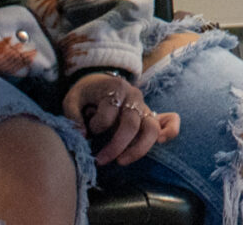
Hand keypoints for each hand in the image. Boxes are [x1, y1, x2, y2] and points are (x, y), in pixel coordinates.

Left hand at [64, 73, 180, 166]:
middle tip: (101, 160)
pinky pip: (170, 121)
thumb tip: (83, 135)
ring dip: (138, 149)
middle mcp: (134, 97)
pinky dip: (170, 132)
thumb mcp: (72, 100)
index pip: (108, 113)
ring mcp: (145, 106)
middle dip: (116, 146)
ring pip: (152, 129)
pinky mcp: (151, 114)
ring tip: (122, 161)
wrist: (100, 82)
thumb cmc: (86, 94)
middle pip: (132, 124)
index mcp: (115, 89)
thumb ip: (73, 116)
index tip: (86, 131)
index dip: (95, 126)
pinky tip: (159, 143)